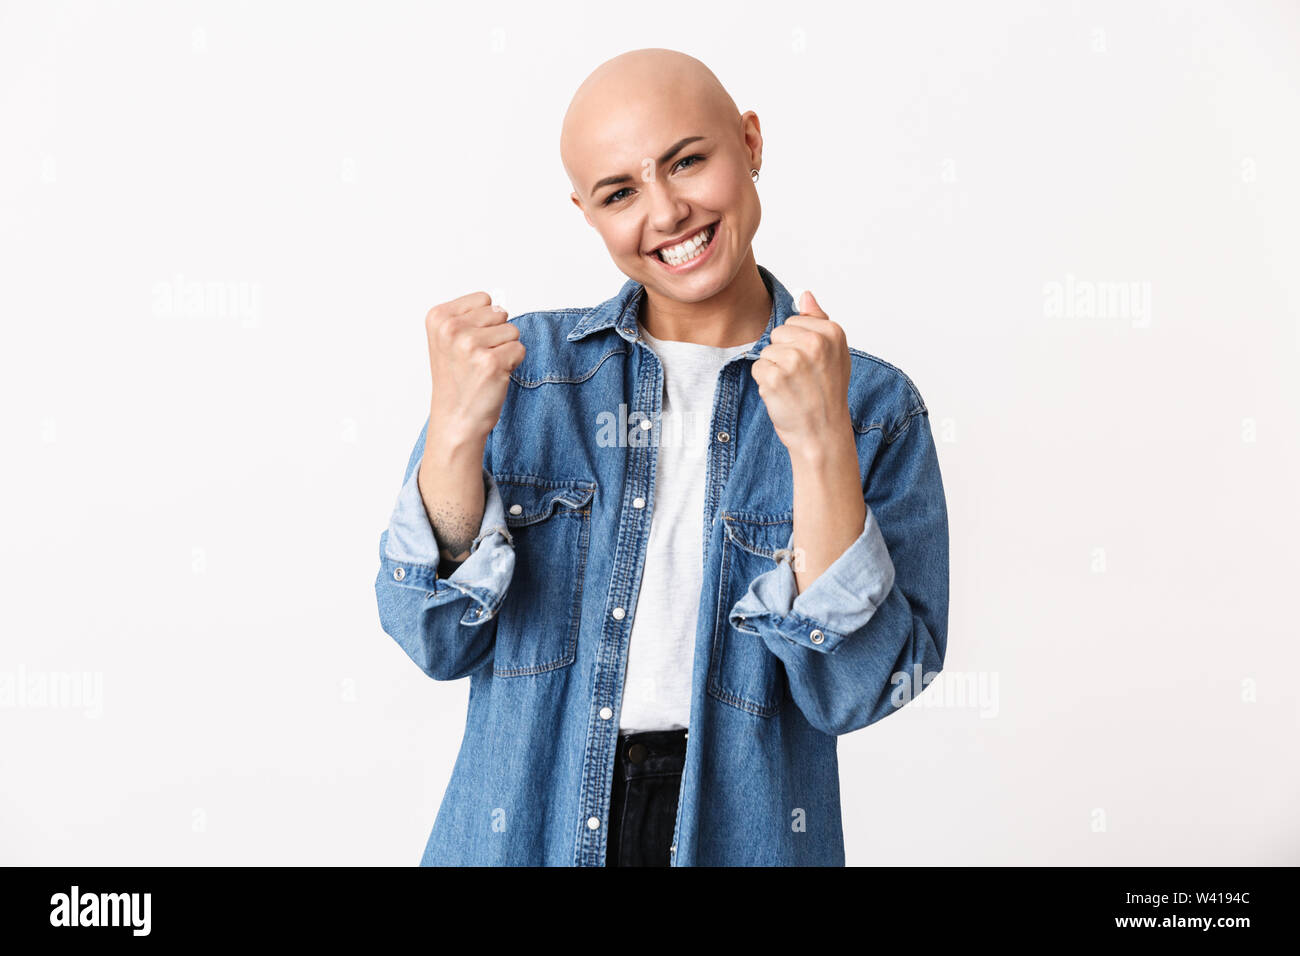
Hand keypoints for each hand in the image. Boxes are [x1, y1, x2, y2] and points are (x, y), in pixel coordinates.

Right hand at [425, 291, 525, 443]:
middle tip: (477, 359)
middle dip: (496, 336)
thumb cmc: (456, 380)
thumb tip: (501, 304)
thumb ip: (471, 316)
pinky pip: (519, 349)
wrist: (455, 419)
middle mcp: (451, 328)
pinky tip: (493, 377)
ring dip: (504, 350)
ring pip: (512, 331)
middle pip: (500, 313)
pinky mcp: (491, 363)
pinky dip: (512, 364)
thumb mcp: (449, 340)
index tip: (468, 344)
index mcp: (438, 317)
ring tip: (484, 368)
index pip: (485, 299)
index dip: (484, 322)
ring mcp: (471, 345)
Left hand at [751, 290, 853, 461]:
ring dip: (774, 370)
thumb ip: (818, 321)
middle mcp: (814, 343)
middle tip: (801, 378)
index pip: (793, 321)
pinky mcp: (774, 377)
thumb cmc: (828, 394)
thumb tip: (805, 294)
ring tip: (793, 388)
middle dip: (783, 354)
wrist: (822, 434)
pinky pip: (757, 368)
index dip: (798, 343)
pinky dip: (765, 384)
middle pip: (777, 333)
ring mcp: (794, 360)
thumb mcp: (835, 353)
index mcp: (832, 332)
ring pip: (766, 351)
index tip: (813, 364)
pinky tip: (782, 396)